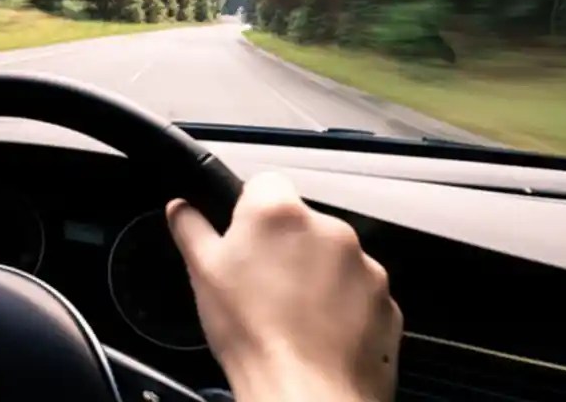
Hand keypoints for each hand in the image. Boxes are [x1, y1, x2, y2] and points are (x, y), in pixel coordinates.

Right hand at [167, 172, 401, 401]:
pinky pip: (359, 292)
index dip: (249, 212)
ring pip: (332, 258)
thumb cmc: (252, 334)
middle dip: (285, 247)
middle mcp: (328, 228)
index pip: (264, 184)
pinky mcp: (386, 299)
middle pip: (301, 223)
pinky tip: (318, 332)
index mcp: (278, 212)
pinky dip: (343, 306)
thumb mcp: (202, 274)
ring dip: (316, 276)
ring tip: (291, 316)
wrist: (305, 392)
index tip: (243, 241)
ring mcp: (364, 264)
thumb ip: (191, 229)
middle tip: (261, 285)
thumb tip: (180, 209)